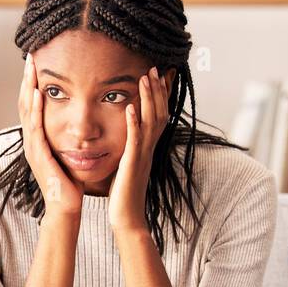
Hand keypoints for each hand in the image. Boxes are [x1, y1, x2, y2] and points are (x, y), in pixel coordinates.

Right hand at [19, 53, 83, 216]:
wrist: (66, 208)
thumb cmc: (70, 184)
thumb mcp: (68, 155)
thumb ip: (68, 138)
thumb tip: (77, 124)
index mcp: (38, 140)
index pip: (33, 106)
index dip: (32, 84)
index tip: (37, 64)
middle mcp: (31, 141)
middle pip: (25, 103)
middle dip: (27, 79)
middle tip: (30, 56)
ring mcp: (33, 147)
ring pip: (26, 111)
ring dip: (27, 87)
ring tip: (30, 67)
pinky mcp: (39, 155)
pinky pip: (35, 127)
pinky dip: (34, 108)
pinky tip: (37, 92)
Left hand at [109, 65, 171, 231]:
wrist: (127, 218)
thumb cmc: (124, 194)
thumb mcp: (129, 166)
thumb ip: (131, 149)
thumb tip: (129, 136)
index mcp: (148, 148)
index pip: (159, 116)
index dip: (162, 95)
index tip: (163, 75)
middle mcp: (149, 149)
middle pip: (160, 113)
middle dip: (158, 90)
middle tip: (155, 68)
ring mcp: (142, 155)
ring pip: (151, 121)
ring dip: (149, 98)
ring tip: (145, 77)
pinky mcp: (132, 164)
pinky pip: (135, 140)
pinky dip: (134, 122)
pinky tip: (131, 107)